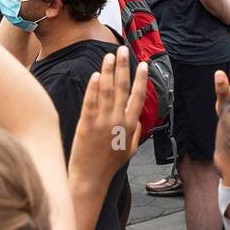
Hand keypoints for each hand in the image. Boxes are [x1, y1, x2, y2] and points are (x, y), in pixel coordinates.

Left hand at [69, 47, 148, 187]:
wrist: (91, 178)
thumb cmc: (110, 165)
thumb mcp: (131, 149)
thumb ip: (136, 131)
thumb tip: (138, 117)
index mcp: (131, 126)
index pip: (138, 96)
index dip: (140, 78)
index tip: (142, 64)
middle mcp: (118, 121)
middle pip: (122, 88)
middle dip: (124, 67)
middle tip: (123, 51)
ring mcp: (102, 122)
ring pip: (107, 91)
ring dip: (109, 71)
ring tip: (109, 56)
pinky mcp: (86, 124)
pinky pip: (91, 101)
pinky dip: (94, 87)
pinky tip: (97, 74)